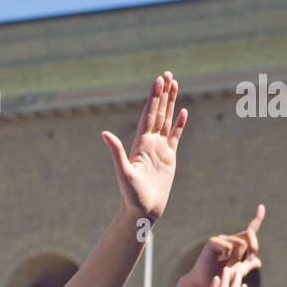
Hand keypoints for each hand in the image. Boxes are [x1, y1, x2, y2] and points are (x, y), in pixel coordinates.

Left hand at [103, 72, 187, 224]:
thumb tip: (104, 134)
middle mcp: (149, 143)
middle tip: (167, 74)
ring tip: (174, 85)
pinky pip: (175, 137)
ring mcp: (160, 150)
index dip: (154, 98)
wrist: (143, 211)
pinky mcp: (169, 158)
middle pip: (158, 113)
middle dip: (162, 94)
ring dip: (170, 103)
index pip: (148, 115)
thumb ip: (116, 151)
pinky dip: (179, 124)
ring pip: (166, 121)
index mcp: (140, 143)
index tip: (159, 81)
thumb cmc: (132, 195)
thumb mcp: (123, 172)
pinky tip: (183, 112)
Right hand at [185, 205, 264, 286]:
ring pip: (241, 243)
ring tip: (228, 265)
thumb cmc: (221, 278)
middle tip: (250, 260)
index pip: (249, 230)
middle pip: (249, 234)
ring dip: (238, 258)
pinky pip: (228, 246)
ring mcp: (221, 239)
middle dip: (254, 246)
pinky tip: (219, 261)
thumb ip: (248, 265)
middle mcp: (229, 239)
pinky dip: (227, 257)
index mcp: (237, 244)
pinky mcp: (213, 242)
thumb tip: (258, 262)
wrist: (207, 284)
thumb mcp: (238, 272)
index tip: (261, 207)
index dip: (257, 218)